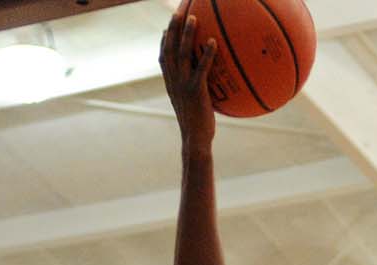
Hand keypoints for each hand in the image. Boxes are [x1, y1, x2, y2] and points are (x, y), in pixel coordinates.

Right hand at [159, 6, 216, 146]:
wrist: (195, 140)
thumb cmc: (198, 125)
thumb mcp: (193, 105)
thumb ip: (195, 91)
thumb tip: (207, 84)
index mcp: (171, 84)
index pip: (163, 58)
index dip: (164, 42)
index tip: (166, 28)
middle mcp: (174, 81)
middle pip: (169, 49)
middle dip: (172, 29)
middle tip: (177, 13)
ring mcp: (183, 85)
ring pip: (182, 54)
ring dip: (186, 34)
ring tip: (193, 18)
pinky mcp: (196, 91)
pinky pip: (201, 68)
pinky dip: (206, 54)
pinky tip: (213, 42)